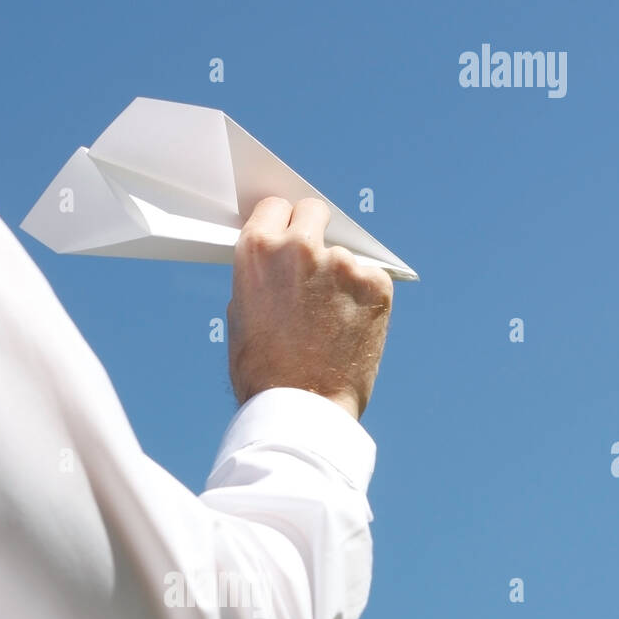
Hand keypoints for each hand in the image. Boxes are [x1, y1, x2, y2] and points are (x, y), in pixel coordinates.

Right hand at [227, 196, 393, 419]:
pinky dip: (365, 299)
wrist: (302, 410)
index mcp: (258, 252)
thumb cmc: (265, 376)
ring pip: (345, 255)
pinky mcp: (376, 284)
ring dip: (340, 278)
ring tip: (330, 323)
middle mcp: (299, 248)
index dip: (282, 224)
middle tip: (317, 265)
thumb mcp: (242, 318)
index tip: (291, 234)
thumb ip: (260, 279)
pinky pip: (372, 279)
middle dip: (316, 231)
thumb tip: (276, 265)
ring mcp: (341, 264)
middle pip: (315, 212)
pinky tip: (351, 329)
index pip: (275, 207)